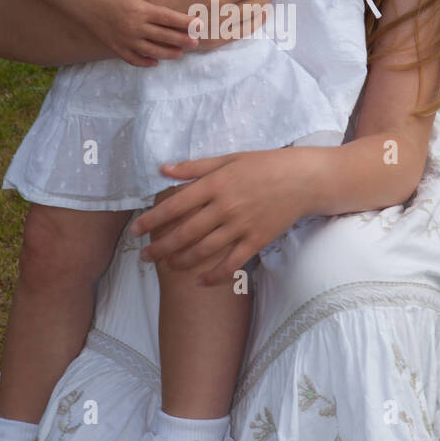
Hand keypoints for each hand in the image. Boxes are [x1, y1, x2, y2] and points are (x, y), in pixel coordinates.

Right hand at [73, 0, 200, 66]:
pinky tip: (155, 62)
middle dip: (182, 40)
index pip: (168, 18)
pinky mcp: (116, 47)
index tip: (199, 25)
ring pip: (151, 51)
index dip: (185, 22)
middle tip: (196, 43)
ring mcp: (125, 40)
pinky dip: (145, 62)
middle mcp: (134, 27)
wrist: (82, 0)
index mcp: (140, 9)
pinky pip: (133, 59)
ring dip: (167, 54)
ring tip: (180, 54)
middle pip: (164, 37)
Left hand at [131, 150, 306, 284]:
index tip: (136, 230)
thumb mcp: (229, 159)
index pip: (175, 206)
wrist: (303, 179)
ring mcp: (241, 226)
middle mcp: (225, 207)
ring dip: (181, 261)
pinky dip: (214, 274)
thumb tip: (163, 170)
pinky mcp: (256, 241)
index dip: (152, 220)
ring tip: (166, 267)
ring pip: (204, 250)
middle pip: (185, 233)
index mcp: (215, 184)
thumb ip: (195, 167)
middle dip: (160, 247)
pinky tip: (200, 281)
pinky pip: (231, 262)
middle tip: (144, 256)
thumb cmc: (265, 164)